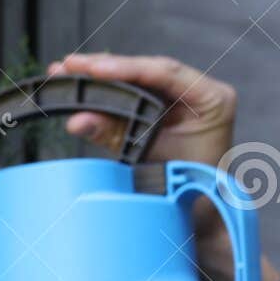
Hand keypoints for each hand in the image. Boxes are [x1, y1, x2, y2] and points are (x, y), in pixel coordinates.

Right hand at [45, 53, 279, 280]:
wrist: (202, 214)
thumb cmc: (190, 193)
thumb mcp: (152, 163)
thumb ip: (118, 139)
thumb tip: (79, 120)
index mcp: (213, 100)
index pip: (166, 73)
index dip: (127, 68)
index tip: (95, 68)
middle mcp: (200, 91)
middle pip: (147, 69)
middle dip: (105, 68)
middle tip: (69, 66)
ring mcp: (183, 96)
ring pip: (137, 77)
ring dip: (100, 75)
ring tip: (66, 72)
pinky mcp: (165, 105)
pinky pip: (134, 91)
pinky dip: (107, 89)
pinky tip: (81, 82)